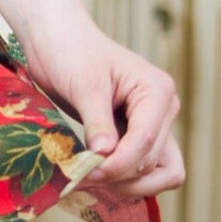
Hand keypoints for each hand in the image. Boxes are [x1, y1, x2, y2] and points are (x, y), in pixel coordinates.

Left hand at [17, 15, 185, 210]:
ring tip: (89, 179)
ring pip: (158, 172)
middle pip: (154, 163)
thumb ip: (97, 123)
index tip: (85, 173)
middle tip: (80, 177)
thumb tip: (105, 157)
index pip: (145, 142)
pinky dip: (122, 177)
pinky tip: (94, 175)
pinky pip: (141, 167)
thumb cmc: (70, 51)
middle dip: (119, 175)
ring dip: (126, 183)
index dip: (118, 165)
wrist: (57, 37)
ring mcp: (153, 124)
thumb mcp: (84, 86)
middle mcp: (163, 109)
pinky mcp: (136, 134)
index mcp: (157, 91)